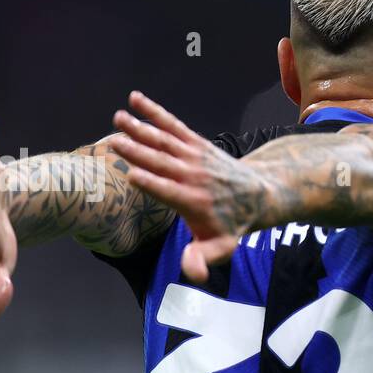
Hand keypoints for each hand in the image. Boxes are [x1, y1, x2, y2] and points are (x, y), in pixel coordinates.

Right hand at [111, 91, 270, 282]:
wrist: (259, 195)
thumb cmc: (232, 224)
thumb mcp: (222, 247)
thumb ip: (204, 258)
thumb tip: (194, 274)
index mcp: (194, 200)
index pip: (170, 191)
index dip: (152, 184)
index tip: (131, 175)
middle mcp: (194, 175)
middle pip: (163, 162)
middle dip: (139, 152)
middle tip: (114, 142)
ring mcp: (195, 155)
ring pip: (165, 140)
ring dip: (141, 128)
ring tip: (118, 118)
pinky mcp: (196, 142)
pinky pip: (173, 124)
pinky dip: (155, 111)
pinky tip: (135, 98)